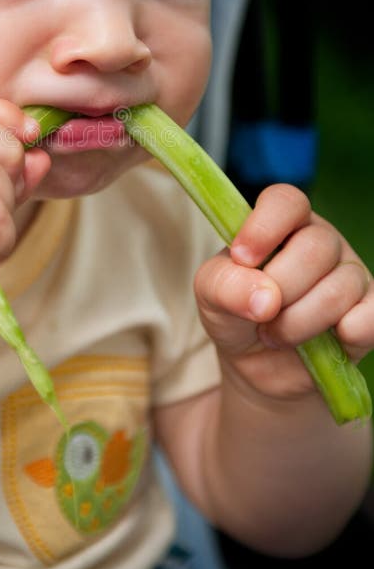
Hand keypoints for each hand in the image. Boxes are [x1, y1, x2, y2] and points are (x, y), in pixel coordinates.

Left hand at [194, 183, 373, 401]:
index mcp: (281, 225)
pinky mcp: (370, 312)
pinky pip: (371, 316)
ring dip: (298, 324)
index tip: (242, 258)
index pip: (286, 201)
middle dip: (280, 290)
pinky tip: (331, 340)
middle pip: (315, 247)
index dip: (265, 227)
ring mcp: (350, 274)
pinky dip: (348, 333)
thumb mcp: (210, 296)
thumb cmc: (235, 315)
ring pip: (339, 289)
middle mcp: (321, 241)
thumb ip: (225, 285)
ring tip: (278, 334)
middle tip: (259, 315)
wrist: (258, 367)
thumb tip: (265, 298)